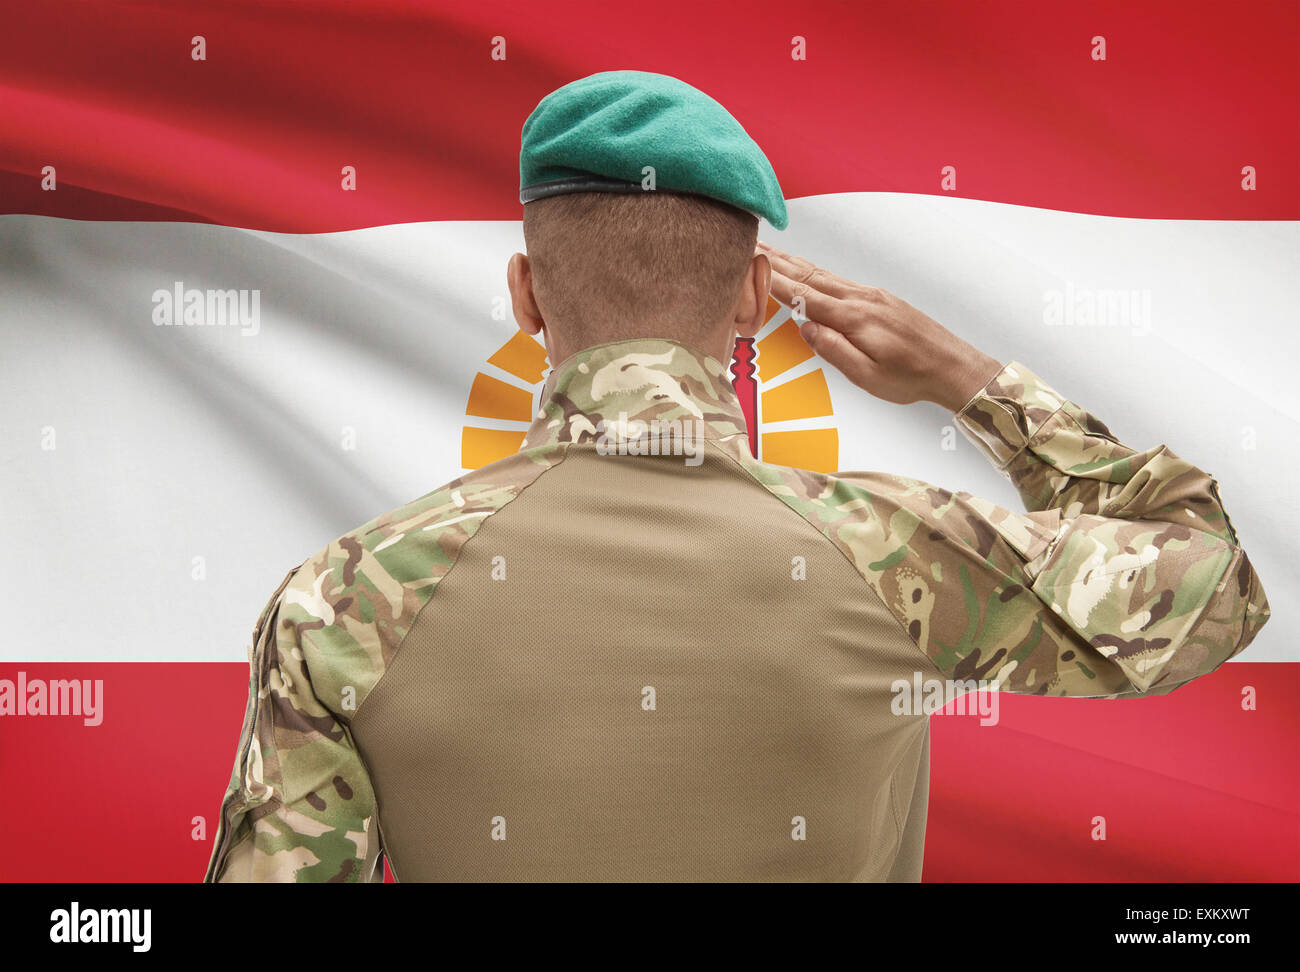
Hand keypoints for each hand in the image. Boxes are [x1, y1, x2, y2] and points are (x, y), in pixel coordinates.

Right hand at [756, 240, 1002, 412]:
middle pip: (810, 276)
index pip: (804, 297)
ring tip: (770, 253)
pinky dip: (815, 272)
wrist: (952, 366)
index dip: (773, 281)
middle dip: (777, 262)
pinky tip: (807, 271)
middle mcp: (861, 299)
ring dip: (794, 263)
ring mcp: (871, 296)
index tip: (749, 265)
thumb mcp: (867, 377)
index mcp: (854, 319)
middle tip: (750, 247)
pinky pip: (839, 280)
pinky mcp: (879, 299)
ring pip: (824, 275)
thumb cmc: (911, 378)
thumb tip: (805, 328)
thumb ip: (834, 350)